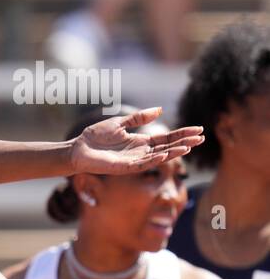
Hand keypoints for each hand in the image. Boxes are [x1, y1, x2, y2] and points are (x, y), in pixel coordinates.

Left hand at [69, 107, 202, 174]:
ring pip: (158, 157)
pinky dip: (154, 160)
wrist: (77, 148)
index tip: (198, 130)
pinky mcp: (123, 168)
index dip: (182, 134)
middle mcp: (140, 152)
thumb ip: (138, 118)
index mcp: (140, 142)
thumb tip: (160, 110)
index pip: (166, 138)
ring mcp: (133, 161)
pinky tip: (165, 154)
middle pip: (167, 147)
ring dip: (173, 152)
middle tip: (201, 138)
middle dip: (184, 143)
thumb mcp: (119, 123)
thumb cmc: (95, 137)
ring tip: (188, 147)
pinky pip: (142, 165)